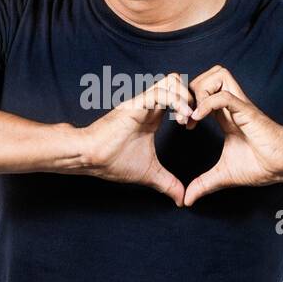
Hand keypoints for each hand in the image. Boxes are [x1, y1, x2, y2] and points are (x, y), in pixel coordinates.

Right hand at [77, 72, 195, 205]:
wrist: (89, 158)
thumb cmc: (112, 161)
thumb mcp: (150, 173)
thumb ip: (168, 183)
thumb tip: (181, 200)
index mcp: (153, 116)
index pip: (178, 96)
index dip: (191, 108)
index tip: (192, 128)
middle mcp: (149, 105)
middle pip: (178, 81)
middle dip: (192, 98)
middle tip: (193, 121)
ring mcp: (142, 102)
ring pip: (172, 81)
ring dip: (185, 97)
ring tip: (187, 119)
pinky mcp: (136, 105)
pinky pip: (161, 92)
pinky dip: (176, 102)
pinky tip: (181, 120)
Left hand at [182, 65, 282, 206]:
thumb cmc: (261, 166)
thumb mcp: (223, 175)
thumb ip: (204, 183)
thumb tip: (187, 199)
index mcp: (225, 115)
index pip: (204, 92)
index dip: (188, 102)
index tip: (181, 124)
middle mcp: (232, 106)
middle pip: (209, 75)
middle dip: (191, 90)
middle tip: (184, 114)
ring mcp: (240, 106)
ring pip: (217, 75)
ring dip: (200, 91)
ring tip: (192, 115)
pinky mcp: (247, 111)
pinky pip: (224, 96)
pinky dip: (207, 104)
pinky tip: (197, 120)